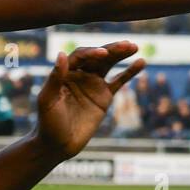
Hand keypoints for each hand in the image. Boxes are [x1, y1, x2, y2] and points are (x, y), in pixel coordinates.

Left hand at [36, 43, 145, 159]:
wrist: (59, 145)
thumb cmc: (48, 123)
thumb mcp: (48, 100)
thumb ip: (55, 77)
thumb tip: (61, 54)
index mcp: (65, 73)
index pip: (80, 56)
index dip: (92, 52)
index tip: (104, 53)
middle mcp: (80, 75)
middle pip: (98, 57)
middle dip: (112, 49)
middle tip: (127, 44)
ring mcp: (93, 84)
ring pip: (110, 65)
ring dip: (122, 55)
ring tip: (134, 47)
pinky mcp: (105, 96)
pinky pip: (119, 81)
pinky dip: (130, 72)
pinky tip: (141, 63)